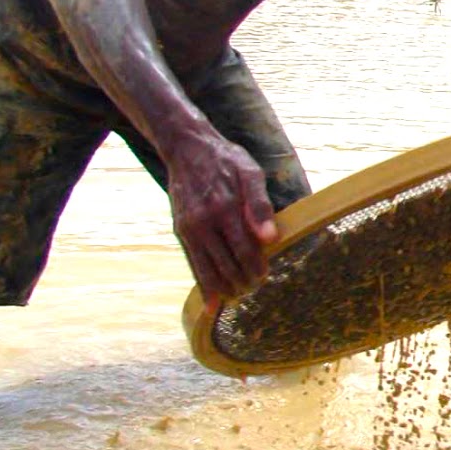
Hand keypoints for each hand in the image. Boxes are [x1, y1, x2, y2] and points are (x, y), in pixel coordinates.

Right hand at [167, 132, 279, 304]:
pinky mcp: (181, 231)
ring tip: (237, 296)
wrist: (187, 149)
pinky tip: (211, 300)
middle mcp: (205, 221)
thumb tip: (270, 238)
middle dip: (242, 279)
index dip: (255, 265)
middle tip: (255, 287)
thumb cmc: (226, 160)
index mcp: (226, 207)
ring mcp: (190, 228)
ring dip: (223, 287)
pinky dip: (202, 283)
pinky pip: (192, 263)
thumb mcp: (250, 171)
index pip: (244, 248)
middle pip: (226, 262)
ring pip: (207, 268)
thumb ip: (260, 204)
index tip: (265, 275)